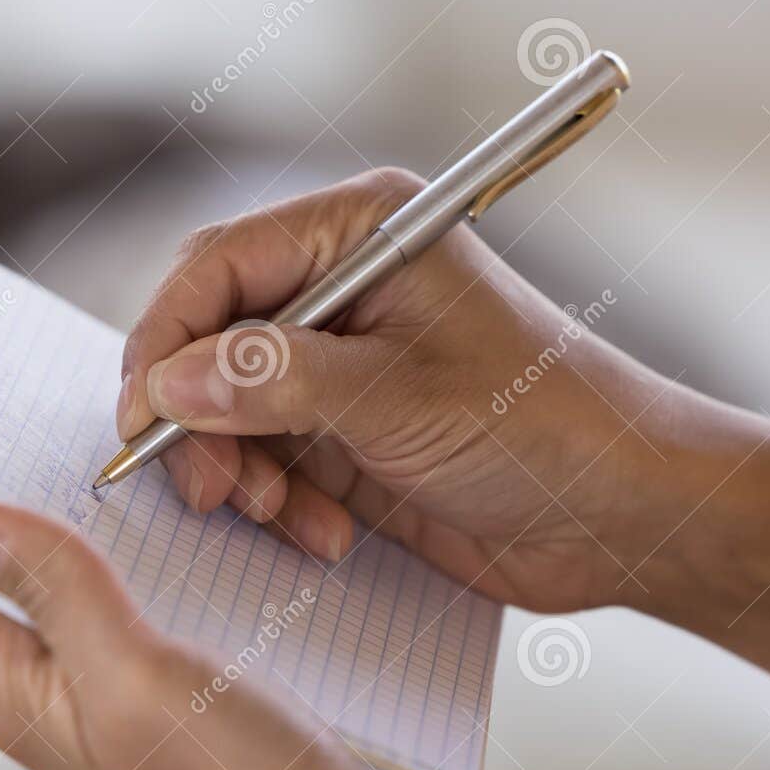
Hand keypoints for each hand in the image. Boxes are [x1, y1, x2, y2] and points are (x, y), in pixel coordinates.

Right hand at [120, 169, 769, 679]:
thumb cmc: (543, 428)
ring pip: (228, 411)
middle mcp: (342, 288)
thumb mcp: (399, 398)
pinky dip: (279, 506)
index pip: (217, 267)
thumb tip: (169, 383)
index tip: (142, 419)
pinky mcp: (346, 433)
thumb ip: (275, 383)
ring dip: (242, 473)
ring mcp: (341, 366)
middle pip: (209, 342)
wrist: (626, 517)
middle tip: (209, 489)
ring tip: (284, 516)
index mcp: (361, 234)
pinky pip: (268, 463)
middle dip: (200, 422)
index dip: (165, 341)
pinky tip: (327, 535)